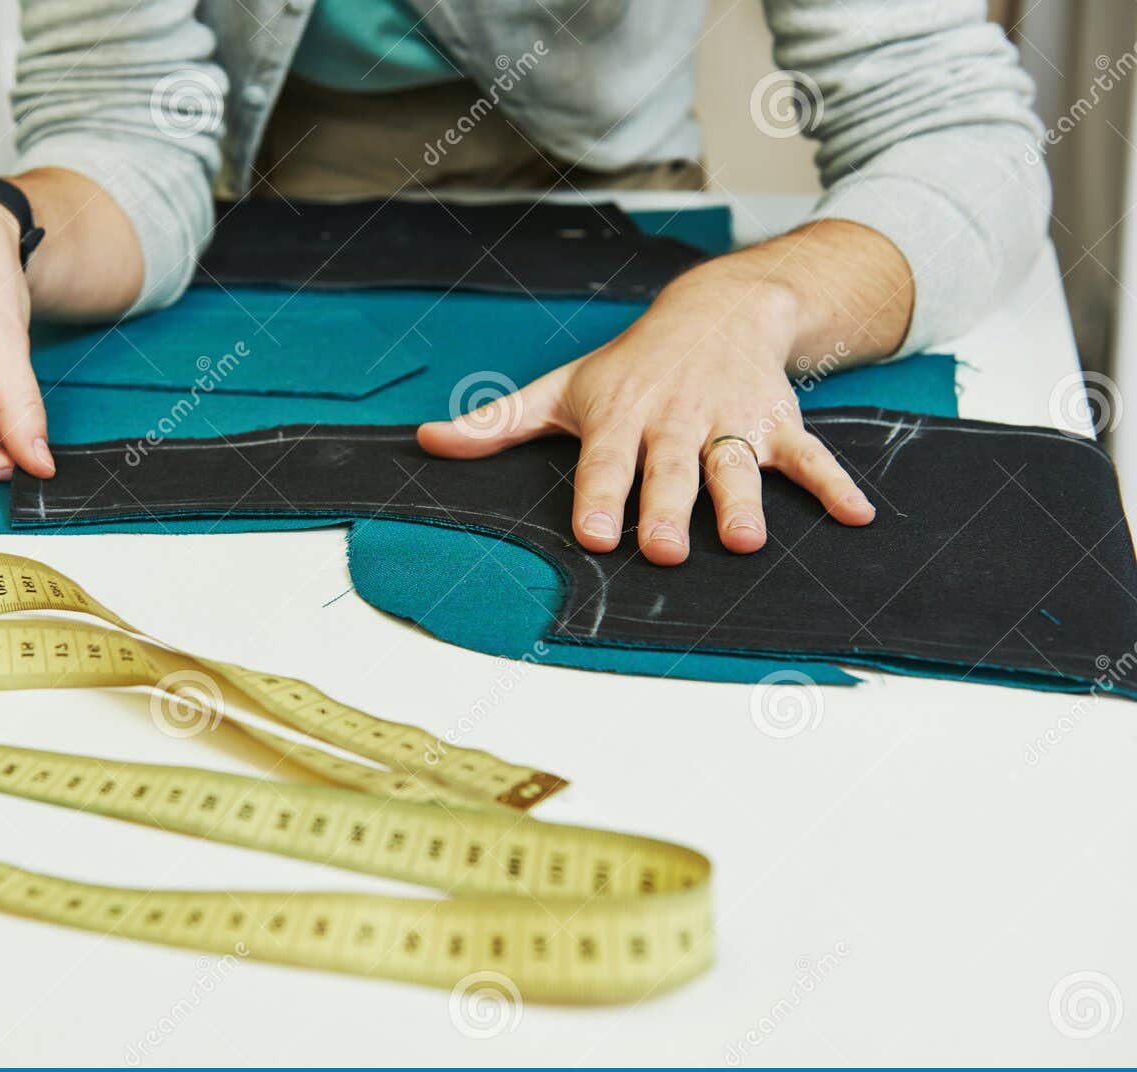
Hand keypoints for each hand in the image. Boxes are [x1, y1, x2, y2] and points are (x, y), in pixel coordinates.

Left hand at [417, 257, 880, 565]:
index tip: (592, 533)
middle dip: (668, 509)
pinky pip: (811, 457)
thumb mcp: (563, 388)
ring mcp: (731, 422)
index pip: (605, 462)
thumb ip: (498, 423)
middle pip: (671, 471)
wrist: (719, 307)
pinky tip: (857, 518)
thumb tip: (427, 441)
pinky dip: (835, 485)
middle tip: (663, 551)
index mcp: (621, 416)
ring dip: (745, 502)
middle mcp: (677, 420)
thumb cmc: (630, 364)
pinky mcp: (778, 425)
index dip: (598, 497)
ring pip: (738, 467)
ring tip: (747, 541)